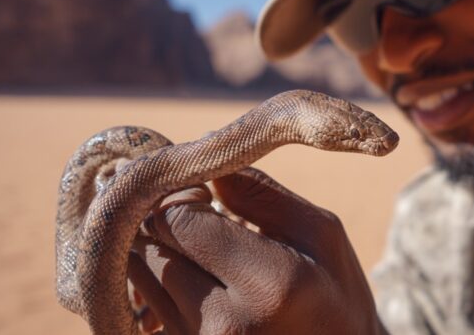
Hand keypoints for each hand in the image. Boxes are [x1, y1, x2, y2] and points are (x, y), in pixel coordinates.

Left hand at [127, 168, 386, 334]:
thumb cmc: (337, 297)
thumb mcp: (320, 234)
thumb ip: (260, 194)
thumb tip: (203, 156)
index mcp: (270, 284)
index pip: (178, 219)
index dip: (177, 192)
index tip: (196, 187)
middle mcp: (225, 325)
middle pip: (149, 248)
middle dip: (161, 218)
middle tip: (184, 207)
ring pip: (136, 279)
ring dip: (152, 250)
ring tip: (186, 241)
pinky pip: (143, 310)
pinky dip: (154, 284)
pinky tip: (186, 275)